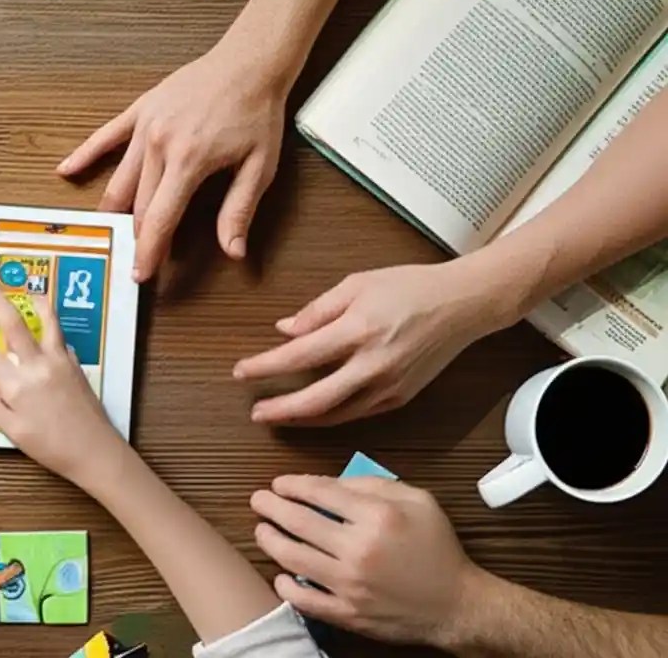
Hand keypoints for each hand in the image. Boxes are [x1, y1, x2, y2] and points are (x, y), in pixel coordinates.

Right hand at [0, 275, 126, 485]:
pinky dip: (50, 326)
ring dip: (34, 301)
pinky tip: (44, 329)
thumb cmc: (51, 447)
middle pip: (11, 320)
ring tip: (26, 290)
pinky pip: (59, 337)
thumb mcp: (12, 431)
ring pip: (46, 319)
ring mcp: (59, 361)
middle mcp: (38, 365)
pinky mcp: (74, 364)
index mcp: (17, 384)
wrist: (95, 452)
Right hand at [57, 43, 287, 280]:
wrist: (249, 62)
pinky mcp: (141, 110)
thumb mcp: (259, 167)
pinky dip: (85, 154)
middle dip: (135, 237)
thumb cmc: (256, 113)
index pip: (160, 218)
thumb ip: (239, 210)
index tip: (140, 274)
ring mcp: (145, 126)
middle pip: (138, 204)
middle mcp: (159, 145)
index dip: (148, 251)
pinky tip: (65, 170)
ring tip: (108, 232)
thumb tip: (232, 250)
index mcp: (188, 161)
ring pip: (120, 178)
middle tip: (133, 261)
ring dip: (113, 209)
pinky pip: (106, 135)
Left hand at [234, 262, 514, 425]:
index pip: (299, 356)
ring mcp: (390, 385)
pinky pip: (359, 414)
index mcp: (358, 329)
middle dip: (280, 409)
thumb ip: (317, 310)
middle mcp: (374, 363)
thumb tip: (284, 330)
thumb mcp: (356, 284)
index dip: (266, 367)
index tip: (242, 372)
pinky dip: (333, 417)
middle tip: (255, 412)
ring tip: (277, 417)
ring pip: (337, 414)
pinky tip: (314, 413)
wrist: (463, 304)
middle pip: (315, 399)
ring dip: (303, 419)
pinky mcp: (401, 397)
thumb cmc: (410, 287)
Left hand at [250, 475, 487, 647]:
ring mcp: (350, 584)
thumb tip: (331, 483)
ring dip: (269, 539)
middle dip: (270, 506)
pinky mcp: (347, 613)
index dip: (292, 484)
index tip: (279, 483)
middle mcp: (359, 549)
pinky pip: (302, 598)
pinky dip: (284, 584)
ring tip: (262, 530)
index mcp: (378, 517)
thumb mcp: (419, 501)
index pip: (320, 493)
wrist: (456, 606)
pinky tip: (280, 573)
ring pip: (291, 557)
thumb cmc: (438, 550)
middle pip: (298, 521)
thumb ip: (374, 484)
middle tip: (259, 500)